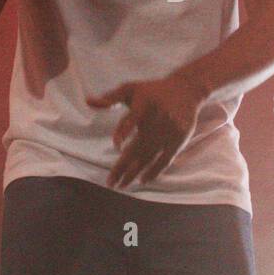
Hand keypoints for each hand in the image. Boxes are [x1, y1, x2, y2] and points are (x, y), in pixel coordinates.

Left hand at [87, 74, 207, 187]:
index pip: (133, 118)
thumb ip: (109, 97)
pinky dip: (154, 171)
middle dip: (123, 165)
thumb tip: (87, 101)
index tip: (117, 146)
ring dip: (135, 172)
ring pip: (150, 155)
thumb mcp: (131, 88)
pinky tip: (142, 180)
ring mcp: (170, 131)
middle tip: (110, 182)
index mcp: (145, 103)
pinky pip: (166, 159)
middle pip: (139, 145)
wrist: (186, 90)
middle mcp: (158, 118)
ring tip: (121, 185)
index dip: (125, 131)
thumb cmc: (152, 90)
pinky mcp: (179, 139)